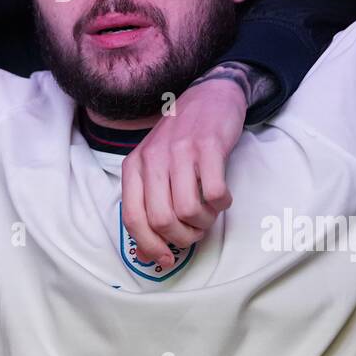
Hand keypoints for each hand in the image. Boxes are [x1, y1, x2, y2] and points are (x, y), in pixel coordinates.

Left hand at [121, 62, 269, 269]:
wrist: (208, 95)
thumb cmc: (181, 139)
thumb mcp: (154, 166)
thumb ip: (147, 204)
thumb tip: (146, 255)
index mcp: (134, 166)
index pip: (133, 218)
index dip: (150, 246)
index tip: (167, 259)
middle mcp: (153, 158)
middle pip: (161, 220)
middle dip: (182, 237)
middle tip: (195, 230)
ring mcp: (180, 151)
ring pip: (188, 210)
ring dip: (204, 221)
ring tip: (209, 211)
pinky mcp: (209, 146)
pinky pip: (214, 192)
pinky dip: (221, 204)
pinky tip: (222, 195)